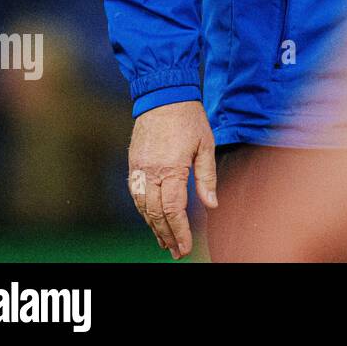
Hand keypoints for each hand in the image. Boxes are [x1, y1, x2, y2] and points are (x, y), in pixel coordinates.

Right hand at [127, 100, 217, 259]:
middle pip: (155, 213)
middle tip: (176, 251)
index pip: (173, 209)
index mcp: (171, 168)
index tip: (185, 246)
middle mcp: (151, 172)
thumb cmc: (189, 118)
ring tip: (165, 240)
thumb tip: (212, 205)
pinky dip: (144, 211)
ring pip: (142, 207)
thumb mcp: (206, 145)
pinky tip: (152, 219)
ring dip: (153, 226)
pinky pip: (136, 194)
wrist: (163, 95)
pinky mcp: (134, 163)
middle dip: (166, 234)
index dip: (179, 231)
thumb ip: (207, 177)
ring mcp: (139, 168)